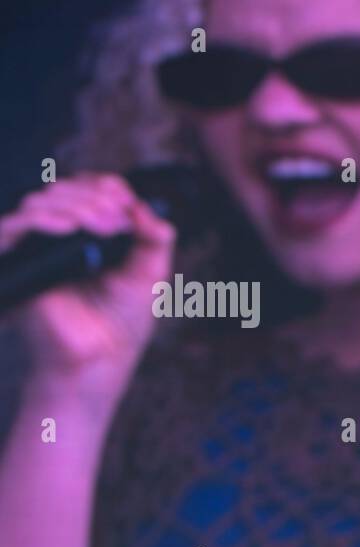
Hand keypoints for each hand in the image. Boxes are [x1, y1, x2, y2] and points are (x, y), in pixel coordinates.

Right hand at [0, 171, 173, 396]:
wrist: (98, 359)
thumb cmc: (123, 320)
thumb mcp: (149, 273)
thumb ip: (155, 238)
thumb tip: (147, 208)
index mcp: (89, 231)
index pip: (88, 189)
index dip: (106, 186)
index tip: (126, 199)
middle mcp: (59, 235)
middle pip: (64, 189)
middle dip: (94, 197)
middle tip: (117, 220)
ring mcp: (36, 247)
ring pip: (41, 202)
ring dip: (75, 205)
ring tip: (103, 226)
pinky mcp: (18, 263)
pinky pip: (17, 228)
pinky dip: (44, 220)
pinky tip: (70, 228)